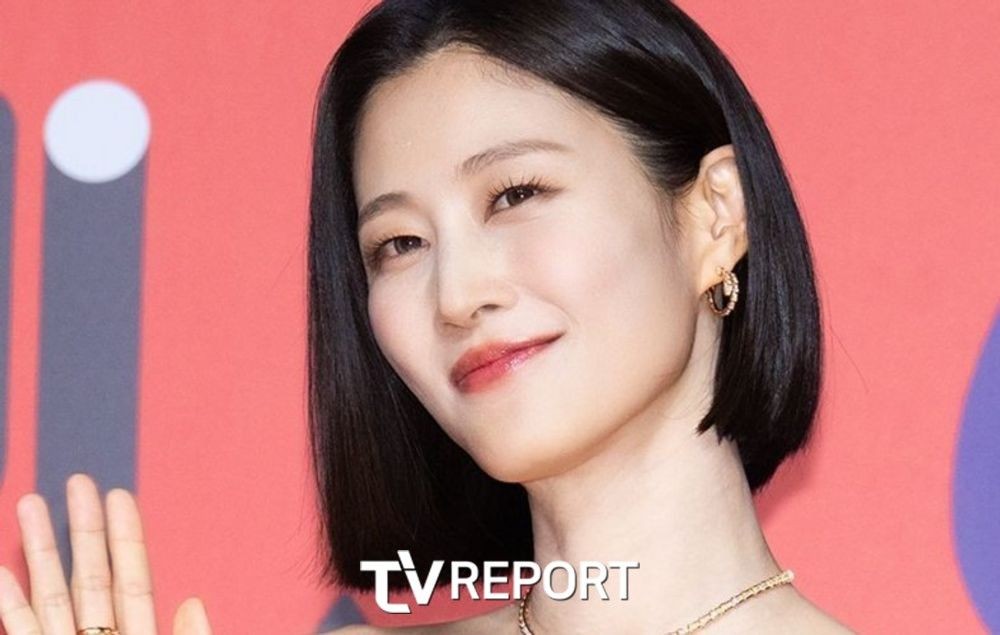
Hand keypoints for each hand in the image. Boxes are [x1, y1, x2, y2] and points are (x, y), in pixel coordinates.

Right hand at [0, 473, 212, 633]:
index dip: (127, 537)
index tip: (120, 496)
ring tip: (31, 504)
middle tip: (79, 482)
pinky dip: (12, 606)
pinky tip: (2, 571)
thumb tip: (193, 602)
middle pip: (92, 576)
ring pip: (54, 597)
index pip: (134, 581)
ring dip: (42, 551)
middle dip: (84, 528)